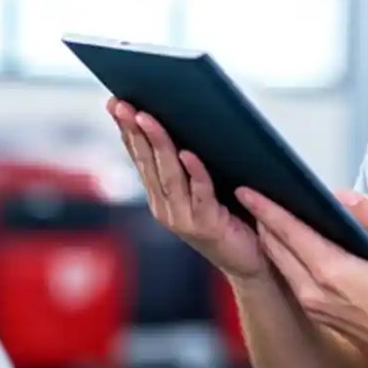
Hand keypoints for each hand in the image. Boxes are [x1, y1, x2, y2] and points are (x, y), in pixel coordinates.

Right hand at [108, 98, 268, 281]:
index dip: (127, 131)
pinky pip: (200, 195)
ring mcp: (184, 218)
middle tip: (124, 104)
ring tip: (147, 118)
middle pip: (147, 162)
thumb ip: (193, 164)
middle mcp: (166, 207)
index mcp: (162, 196)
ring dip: (157, 144)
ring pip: (167, 175)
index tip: (116, 103)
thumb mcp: (205, 188)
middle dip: (134, 131)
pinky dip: (194, 173)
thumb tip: (190, 117)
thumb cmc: (232, 220)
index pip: (139, 157)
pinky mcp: (208, 226)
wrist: (251, 264)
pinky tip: (188, 153)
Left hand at [236, 187, 367, 363]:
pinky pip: (294, 281)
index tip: (248, 191)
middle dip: (262, 221)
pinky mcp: (324, 316)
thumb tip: (344, 196)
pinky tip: (292, 245)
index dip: (266, 208)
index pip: (289, 232)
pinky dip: (287, 259)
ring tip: (268, 216)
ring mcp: (318, 308)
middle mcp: (317, 293)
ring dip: (273, 241)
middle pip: (276, 250)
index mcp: (334, 273)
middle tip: (252, 196)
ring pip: (283, 267)